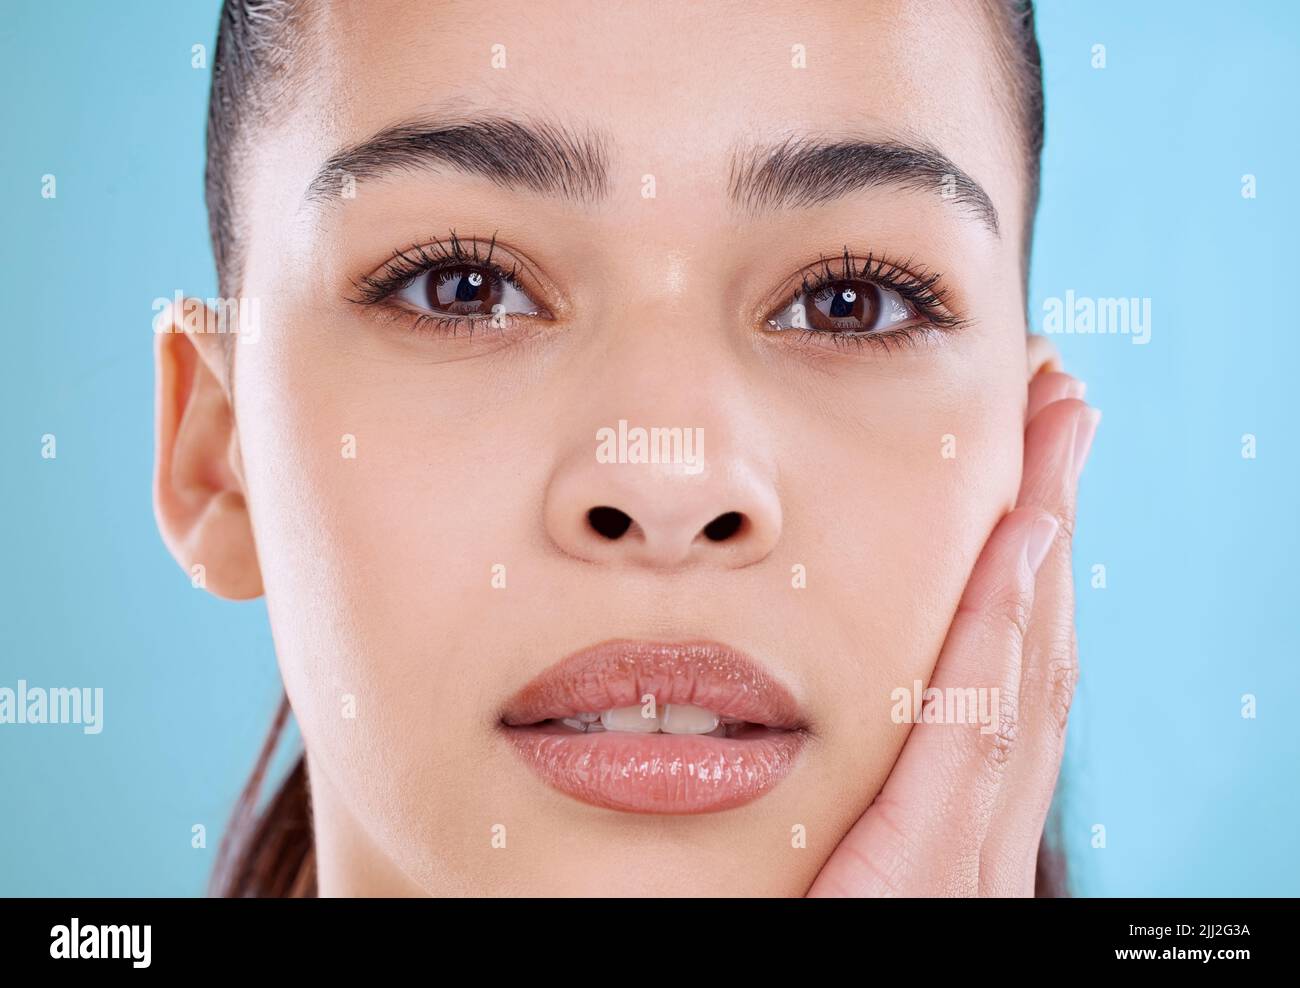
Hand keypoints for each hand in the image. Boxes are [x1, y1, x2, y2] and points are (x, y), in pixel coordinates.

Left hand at [808, 371, 1099, 896]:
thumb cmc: (758, 939)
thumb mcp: (809, 872)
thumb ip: (817, 798)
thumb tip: (745, 710)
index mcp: (943, 833)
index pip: (997, 675)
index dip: (1021, 566)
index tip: (1024, 465)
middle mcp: (973, 837)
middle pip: (1030, 653)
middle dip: (1052, 523)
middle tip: (1060, 407)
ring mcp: (966, 860)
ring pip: (1022, 676)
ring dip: (1045, 545)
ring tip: (1056, 435)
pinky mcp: (931, 883)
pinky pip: (974, 739)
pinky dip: (1004, 638)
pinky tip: (1018, 545)